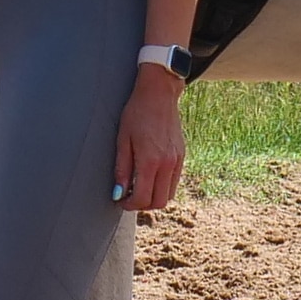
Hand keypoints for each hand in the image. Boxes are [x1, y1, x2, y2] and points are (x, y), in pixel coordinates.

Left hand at [113, 61, 188, 213]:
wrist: (159, 94)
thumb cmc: (137, 113)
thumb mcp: (123, 139)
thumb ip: (121, 169)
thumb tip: (118, 193)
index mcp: (150, 161)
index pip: (142, 198)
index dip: (129, 205)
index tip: (120, 200)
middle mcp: (167, 164)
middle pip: (158, 202)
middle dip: (142, 205)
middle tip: (129, 196)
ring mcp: (177, 160)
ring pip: (169, 195)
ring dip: (153, 197)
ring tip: (139, 186)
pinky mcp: (182, 156)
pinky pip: (174, 182)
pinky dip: (163, 186)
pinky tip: (150, 176)